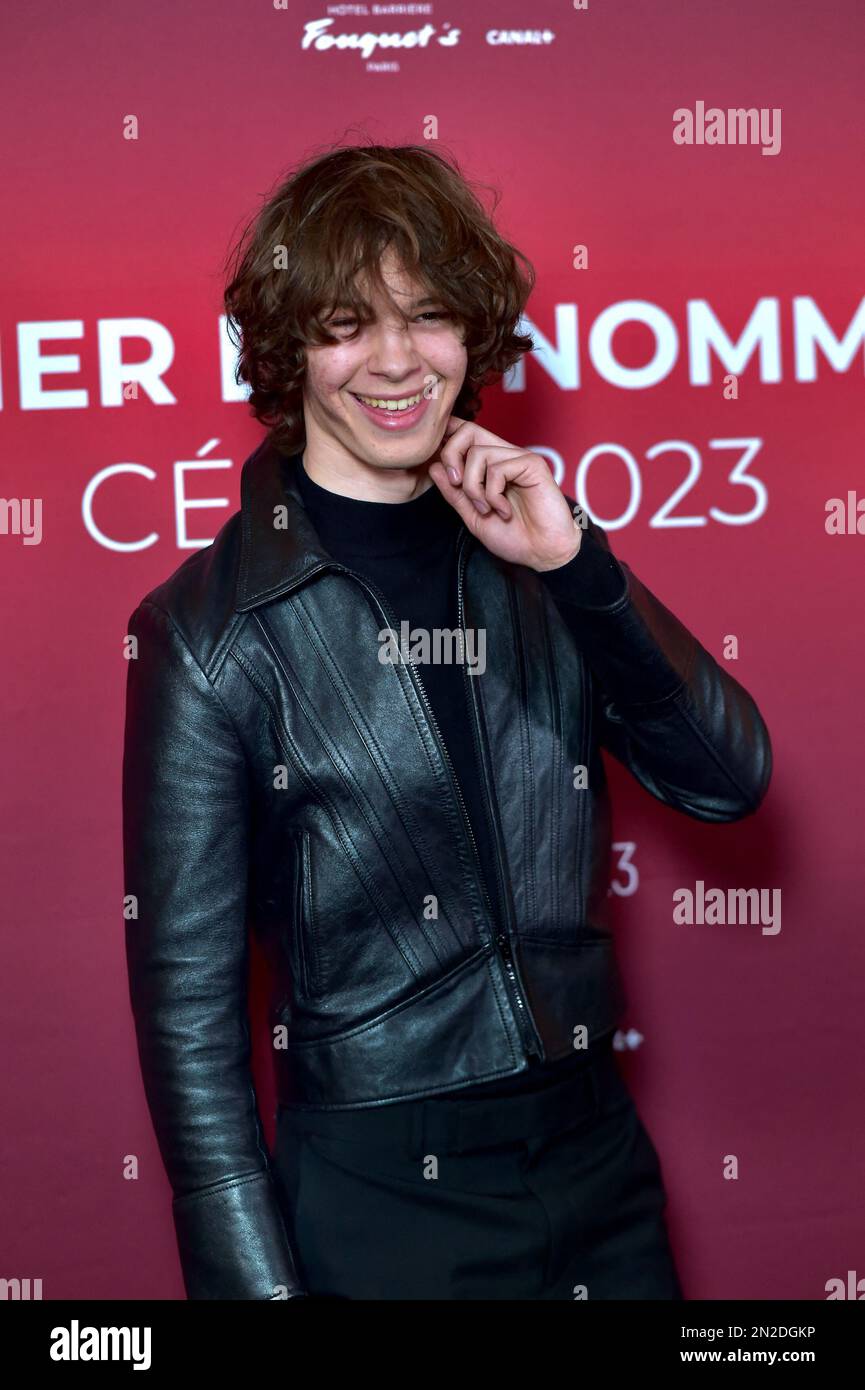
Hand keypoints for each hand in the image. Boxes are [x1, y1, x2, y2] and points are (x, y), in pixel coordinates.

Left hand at [427, 416, 581, 570]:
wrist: (541, 554)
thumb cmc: (514, 536)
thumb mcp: (473, 516)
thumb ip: (454, 493)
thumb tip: (434, 467)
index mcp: (489, 465)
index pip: (464, 433)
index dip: (446, 439)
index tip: (437, 464)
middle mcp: (503, 456)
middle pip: (467, 430)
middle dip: (451, 456)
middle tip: (456, 484)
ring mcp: (518, 459)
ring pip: (478, 453)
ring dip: (474, 488)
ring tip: (488, 508)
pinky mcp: (532, 465)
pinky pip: (498, 469)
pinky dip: (494, 495)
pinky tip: (504, 510)